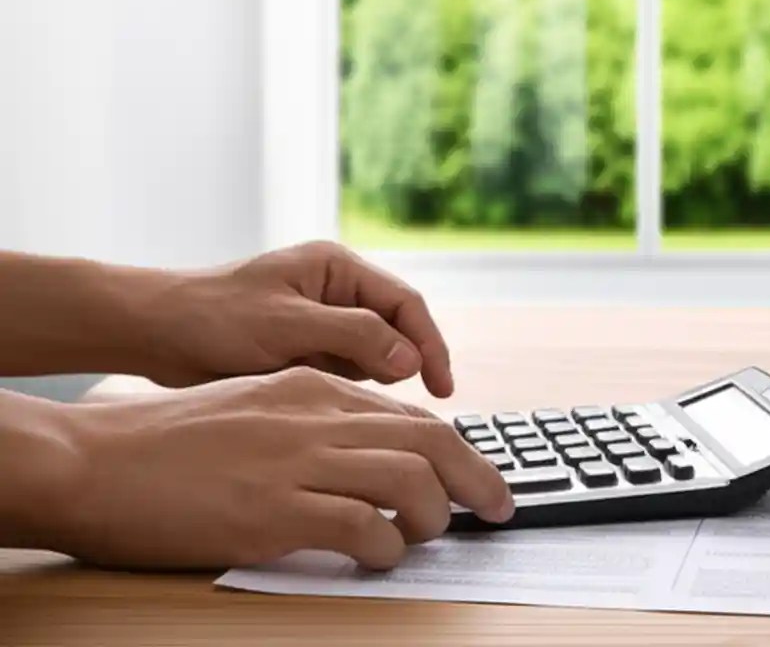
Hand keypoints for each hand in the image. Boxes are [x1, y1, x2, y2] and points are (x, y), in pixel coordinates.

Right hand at [23, 368, 512, 569]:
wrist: (93, 459)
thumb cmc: (167, 444)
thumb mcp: (256, 409)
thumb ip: (315, 425)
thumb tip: (372, 458)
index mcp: (313, 389)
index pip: (410, 416)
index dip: (458, 449)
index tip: (479, 476)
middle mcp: (315, 415)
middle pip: (431, 440)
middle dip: (478, 477)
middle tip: (500, 508)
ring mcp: (296, 461)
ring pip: (411, 479)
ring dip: (434, 515)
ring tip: (426, 537)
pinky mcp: (274, 510)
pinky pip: (363, 527)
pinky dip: (387, 547)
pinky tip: (380, 557)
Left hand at [145, 241, 452, 394]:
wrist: (153, 334)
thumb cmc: (212, 318)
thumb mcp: (288, 326)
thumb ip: (355, 337)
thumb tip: (411, 361)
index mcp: (338, 268)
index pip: (406, 305)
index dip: (430, 345)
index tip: (440, 387)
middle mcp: (337, 292)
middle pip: (395, 332)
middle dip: (392, 366)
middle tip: (382, 401)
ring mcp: (322, 322)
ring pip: (370, 359)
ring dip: (358, 380)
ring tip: (320, 384)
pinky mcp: (306, 351)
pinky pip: (342, 374)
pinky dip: (336, 389)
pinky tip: (308, 394)